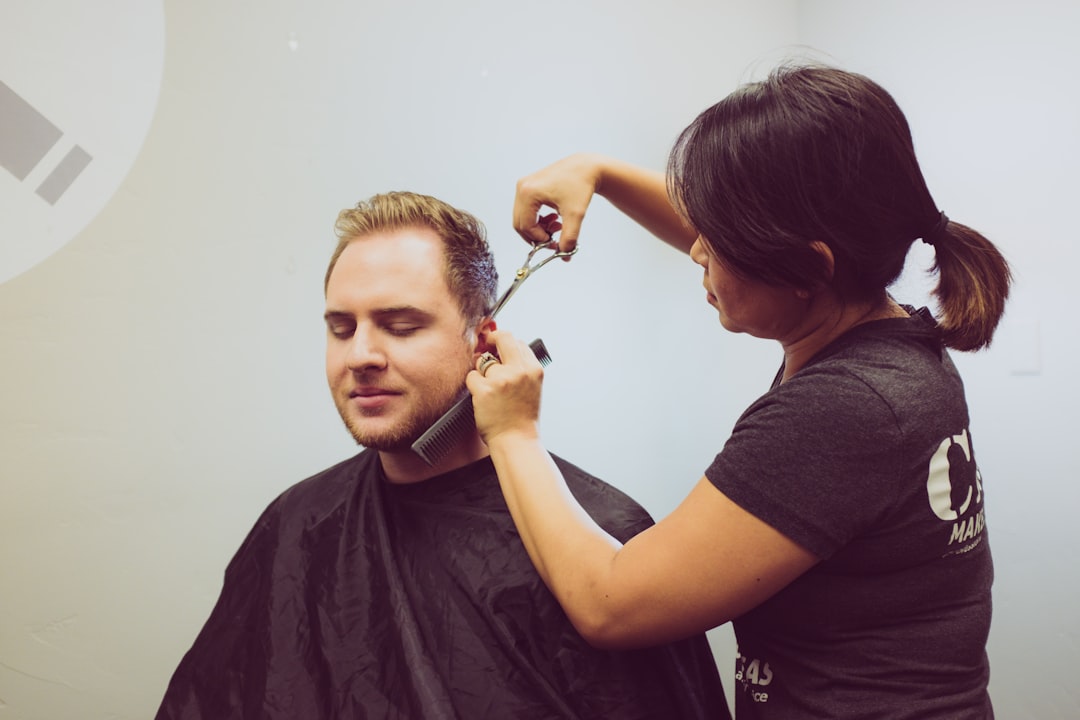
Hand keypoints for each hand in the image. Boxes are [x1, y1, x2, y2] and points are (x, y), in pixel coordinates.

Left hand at [466, 330, 544, 444]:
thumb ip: (521, 367)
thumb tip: (501, 349)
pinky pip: (471, 376)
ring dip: (482, 372)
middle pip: (502, 338)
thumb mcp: (532, 387)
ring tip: (491, 389)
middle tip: (485, 345)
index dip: (505, 343)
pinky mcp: (484, 389)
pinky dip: (473, 385)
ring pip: (483, 361)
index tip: (497, 347)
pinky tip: (483, 397)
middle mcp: (519, 371)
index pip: (518, 342)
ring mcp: (502, 379)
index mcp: (534, 369)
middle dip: (491, 339)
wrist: (516, 440)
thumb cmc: (521, 417)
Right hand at [513, 153, 604, 254]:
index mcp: (529, 193)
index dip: (539, 239)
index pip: (526, 225)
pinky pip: (526, 210)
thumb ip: (569, 237)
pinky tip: (554, 218)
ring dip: (538, 228)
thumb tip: (565, 255)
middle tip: (553, 240)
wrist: (586, 167)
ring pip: (523, 218)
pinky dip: (538, 219)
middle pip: (520, 223)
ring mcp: (524, 186)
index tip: (554, 244)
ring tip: (557, 226)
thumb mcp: (576, 214)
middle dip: (536, 235)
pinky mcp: (529, 186)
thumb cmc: (581, 185)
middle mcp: (522, 187)